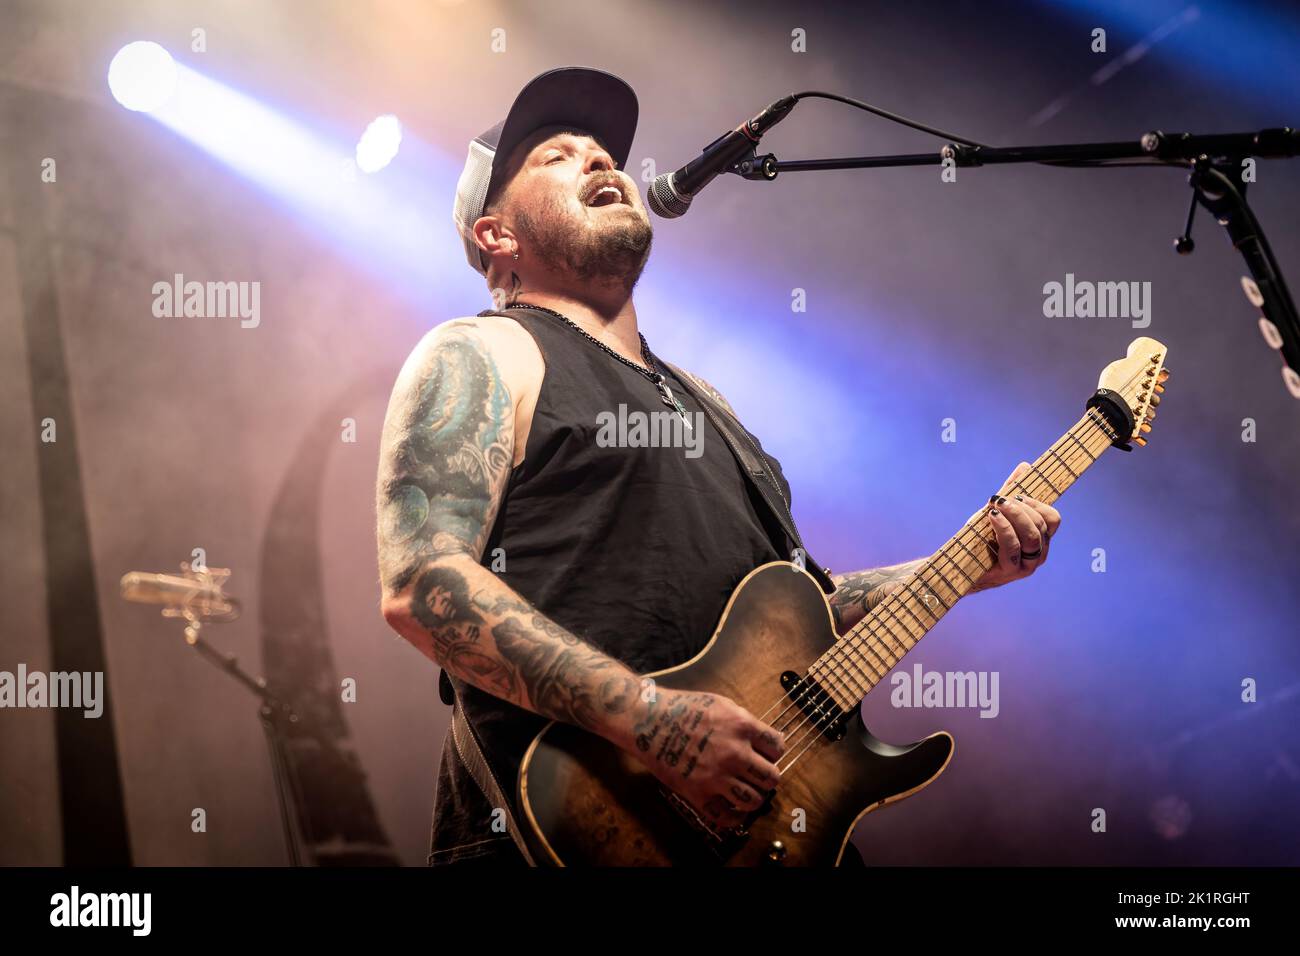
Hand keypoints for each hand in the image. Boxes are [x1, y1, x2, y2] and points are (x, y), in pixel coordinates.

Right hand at [615, 687, 783, 829]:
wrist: (648, 720)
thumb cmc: (682, 707)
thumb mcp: (721, 704)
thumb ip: (746, 722)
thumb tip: (767, 739)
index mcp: (742, 726)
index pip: (778, 747)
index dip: (773, 752)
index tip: (765, 754)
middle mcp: (734, 753)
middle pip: (772, 778)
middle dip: (768, 777)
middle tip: (758, 776)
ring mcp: (717, 776)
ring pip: (754, 800)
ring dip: (753, 798)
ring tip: (746, 792)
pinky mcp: (698, 793)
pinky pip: (726, 818)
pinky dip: (733, 817)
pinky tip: (732, 809)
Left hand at [970, 461, 1061, 591]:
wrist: (959, 566)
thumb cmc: (981, 539)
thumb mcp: (997, 512)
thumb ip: (1010, 491)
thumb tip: (1025, 466)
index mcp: (1040, 539)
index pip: (1053, 519)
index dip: (1037, 502)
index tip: (1016, 494)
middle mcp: (1038, 553)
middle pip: (1042, 525)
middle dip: (1021, 507)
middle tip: (1000, 499)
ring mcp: (1026, 565)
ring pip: (1032, 536)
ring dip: (1014, 516)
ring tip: (996, 507)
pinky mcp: (1011, 571)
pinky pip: (1014, 547)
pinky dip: (1003, 528)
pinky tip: (992, 517)